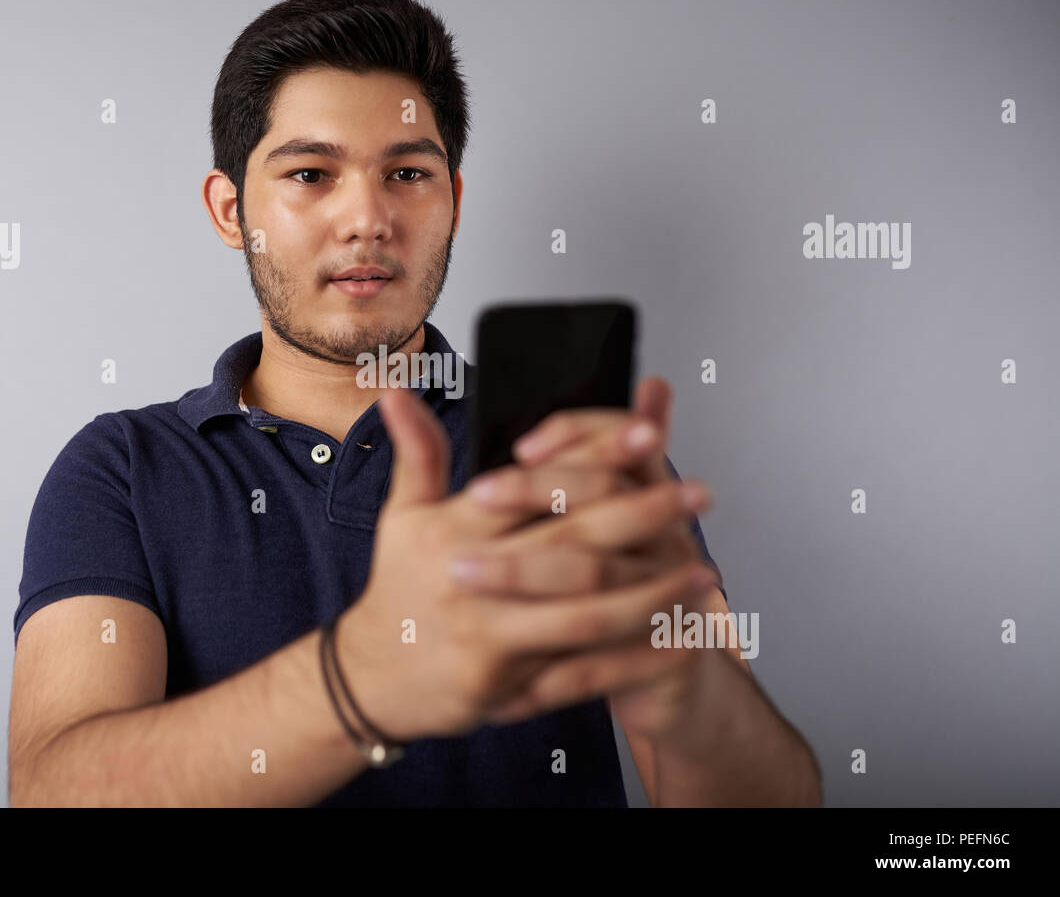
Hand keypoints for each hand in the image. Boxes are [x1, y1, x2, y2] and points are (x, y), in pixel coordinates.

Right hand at [338, 384, 711, 740]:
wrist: (371, 680)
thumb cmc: (397, 590)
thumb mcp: (400, 516)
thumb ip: (416, 452)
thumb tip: (398, 388)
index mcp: (450, 531)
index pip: (529, 484)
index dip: (590, 457)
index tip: (645, 431)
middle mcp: (471, 580)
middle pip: (570, 543)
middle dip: (643, 516)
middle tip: (697, 493)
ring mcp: (489, 636)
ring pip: (586, 613)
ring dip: (652, 592)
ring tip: (702, 570)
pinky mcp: (504, 684)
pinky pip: (582, 674)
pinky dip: (634, 659)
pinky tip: (677, 642)